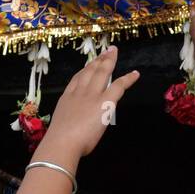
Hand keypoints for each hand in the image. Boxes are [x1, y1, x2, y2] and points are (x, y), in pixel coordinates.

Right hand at [38, 47, 138, 162]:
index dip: (85, 69)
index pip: (77, 79)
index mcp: (67, 98)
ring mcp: (92, 95)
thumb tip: (77, 122)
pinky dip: (128, 78)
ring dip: (109, 60)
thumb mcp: (61, 124)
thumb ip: (71, 119)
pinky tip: (135, 74)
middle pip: (89, 71)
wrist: (62, 142)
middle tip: (106, 51)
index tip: (90, 63)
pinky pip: (119, 86)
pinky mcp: (105, 102)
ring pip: (102, 72)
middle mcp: (78, 92)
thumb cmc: (59, 141)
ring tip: (114, 52)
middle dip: (98, 59)